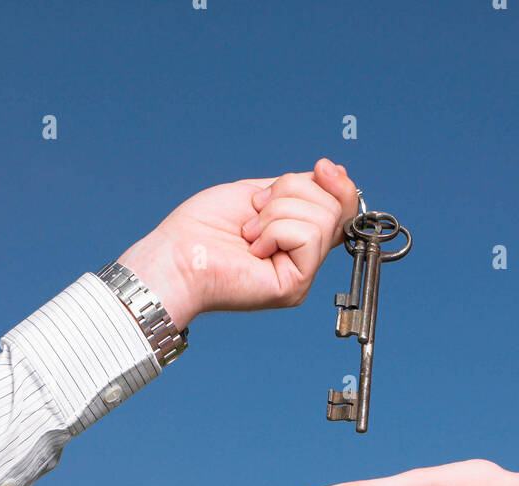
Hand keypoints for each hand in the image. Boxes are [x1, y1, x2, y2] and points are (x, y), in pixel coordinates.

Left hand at [119, 158, 358, 329]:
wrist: (177, 255)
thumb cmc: (203, 228)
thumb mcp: (259, 192)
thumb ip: (297, 186)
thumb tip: (336, 172)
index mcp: (297, 237)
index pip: (341, 206)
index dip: (338, 183)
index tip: (322, 167)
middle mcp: (304, 258)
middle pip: (331, 205)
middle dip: (290, 193)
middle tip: (254, 213)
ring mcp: (302, 274)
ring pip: (321, 217)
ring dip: (276, 213)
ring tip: (249, 232)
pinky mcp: (296, 286)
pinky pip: (308, 236)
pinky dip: (275, 230)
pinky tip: (253, 247)